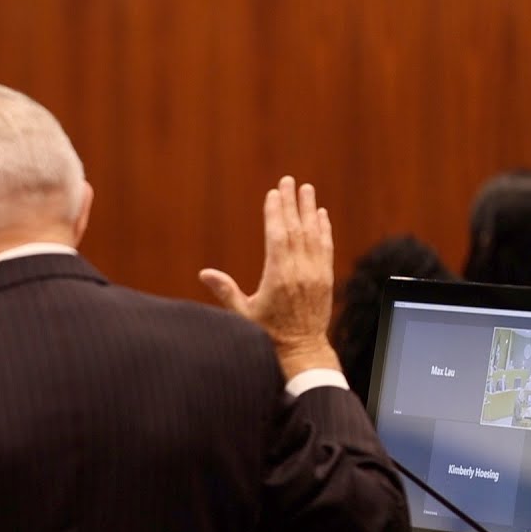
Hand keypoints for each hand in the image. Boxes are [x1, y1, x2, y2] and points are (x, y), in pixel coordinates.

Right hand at [198, 176, 340, 378]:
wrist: (301, 350)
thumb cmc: (268, 333)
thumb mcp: (243, 314)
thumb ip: (225, 291)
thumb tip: (204, 273)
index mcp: (278, 276)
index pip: (277, 235)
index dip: (275, 213)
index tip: (273, 194)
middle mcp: (299, 270)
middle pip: (295, 229)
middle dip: (291, 203)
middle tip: (289, 181)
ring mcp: (315, 273)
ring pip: (313, 234)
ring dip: (309, 210)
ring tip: (306, 189)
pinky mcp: (326, 278)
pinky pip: (325, 247)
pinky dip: (324, 229)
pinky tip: (320, 215)